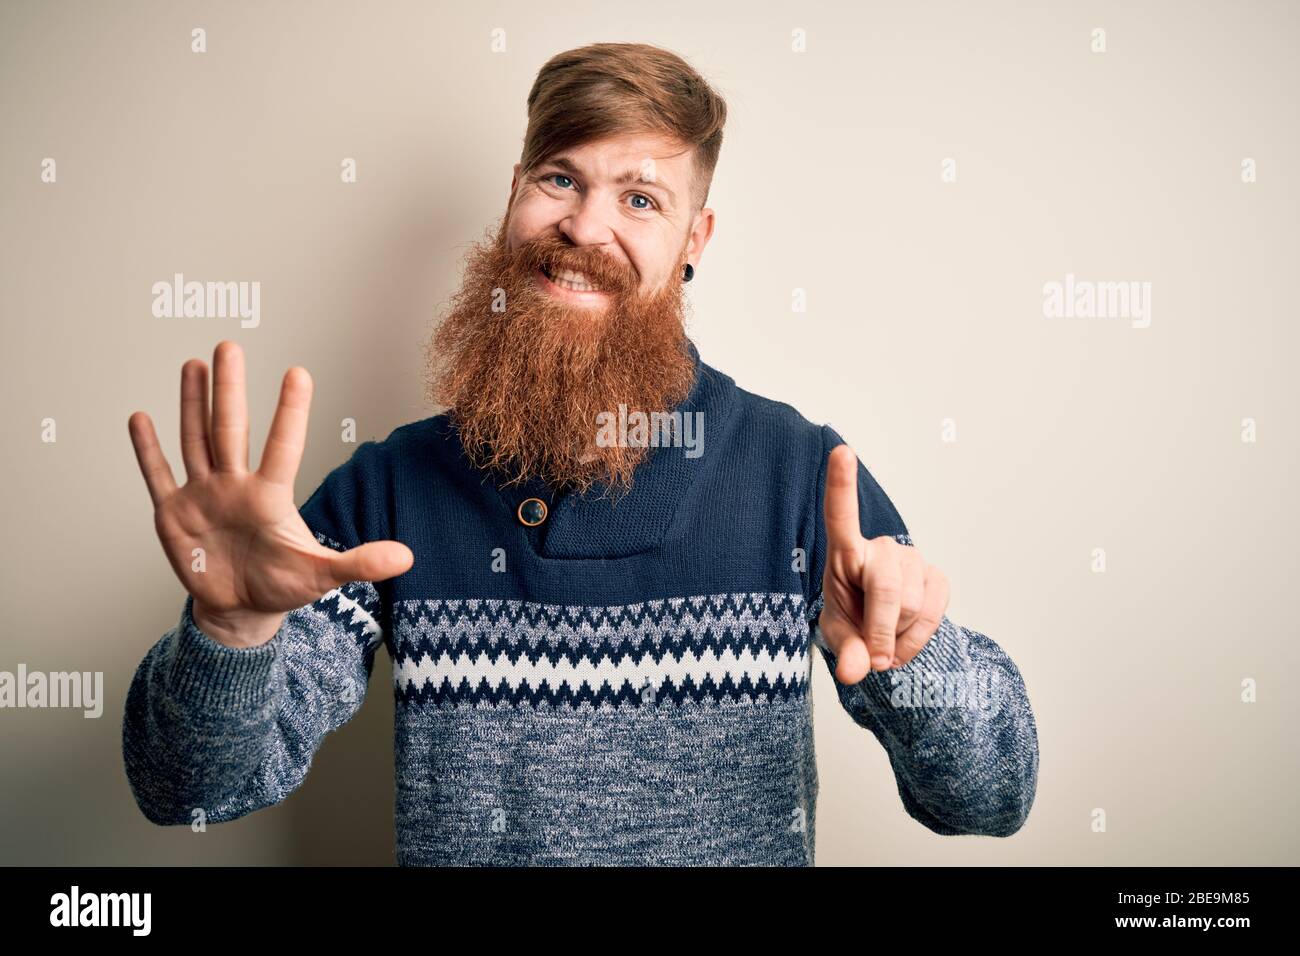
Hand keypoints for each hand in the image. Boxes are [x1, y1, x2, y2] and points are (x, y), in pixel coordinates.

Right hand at [128, 341, 413, 647]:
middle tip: (229, 346)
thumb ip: (360, 563)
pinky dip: (148, 451)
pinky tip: (141, 418)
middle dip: (229, 390)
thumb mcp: (322, 575)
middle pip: (230, 430)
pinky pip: (158, 477)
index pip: (283, 446)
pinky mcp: (173, 515)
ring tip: (194, 364)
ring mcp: (203, 495)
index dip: (289, 412)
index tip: (298, 372)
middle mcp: (235, 486)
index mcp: (270, 497)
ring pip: (196, 441)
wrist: (241, 609)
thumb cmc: (282, 585)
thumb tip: (407, 556)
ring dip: (191, 404)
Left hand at [818, 444, 949, 683]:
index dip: (841, 483)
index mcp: (844, 552)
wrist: (878, 632)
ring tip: (883, 643)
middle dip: (880, 629)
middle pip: (886, 587)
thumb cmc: (849, 621)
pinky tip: (902, 643)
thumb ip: (843, 651)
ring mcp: (912, 560)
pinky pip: (935, 613)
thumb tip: (854, 671)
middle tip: (874, 661)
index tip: (841, 449)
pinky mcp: (936, 578)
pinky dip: (917, 641)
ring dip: (897, 638)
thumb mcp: (836, 636)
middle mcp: (880, 548)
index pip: (841, 514)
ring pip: (912, 605)